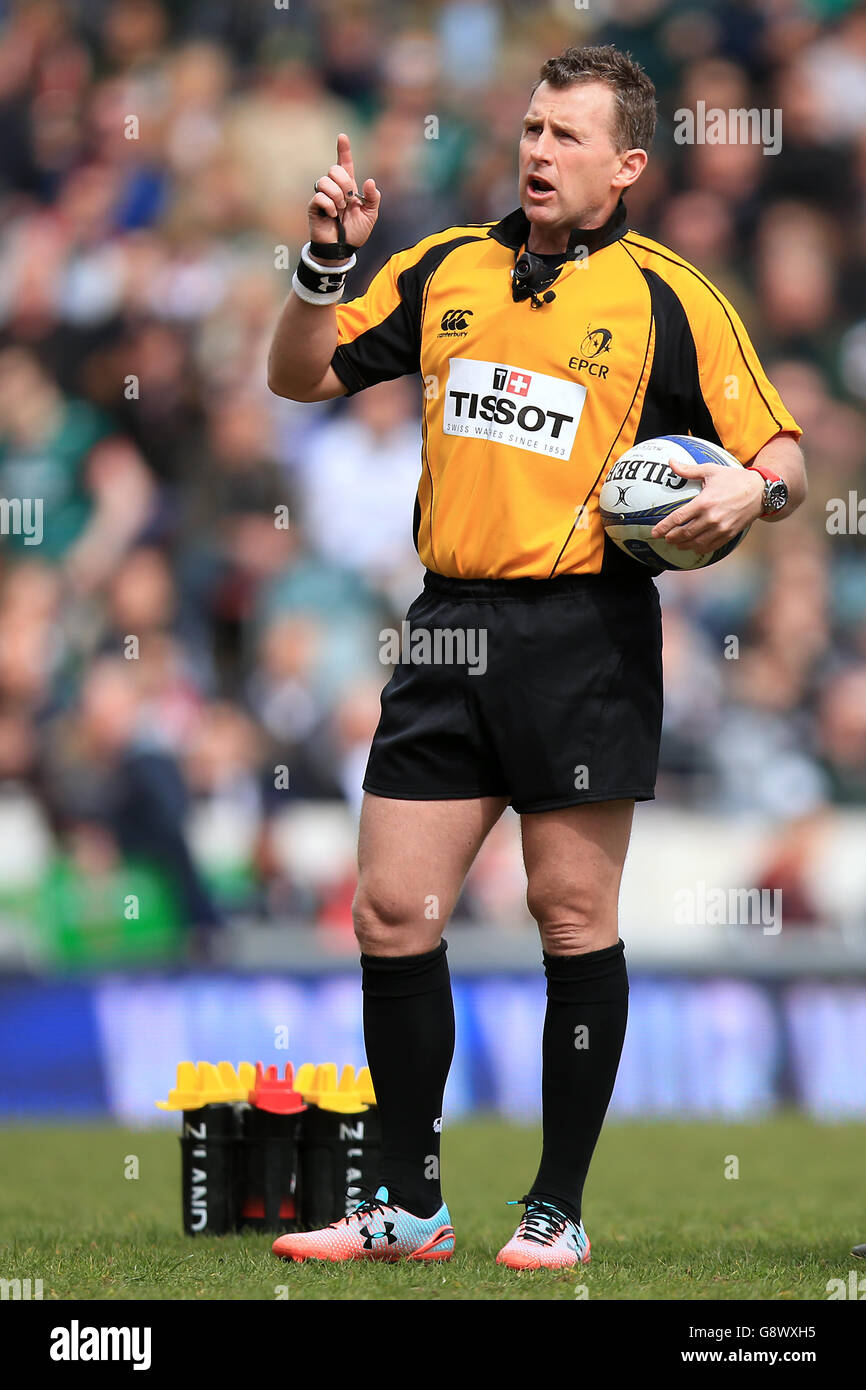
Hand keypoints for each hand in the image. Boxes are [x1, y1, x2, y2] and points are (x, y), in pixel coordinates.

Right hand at [308, 133, 379, 262]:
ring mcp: (323, 197)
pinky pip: (319, 196)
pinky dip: (328, 205)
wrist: (342, 249)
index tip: (342, 137)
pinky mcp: (314, 206)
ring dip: (336, 196)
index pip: (345, 164)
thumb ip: (373, 198)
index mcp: (348, 187)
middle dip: (343, 182)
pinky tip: (332, 215)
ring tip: (339, 210)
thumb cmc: (355, 233)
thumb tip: (370, 181)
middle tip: (348, 199)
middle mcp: (334, 188)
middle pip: (334, 169)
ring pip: (324, 181)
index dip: (343, 150)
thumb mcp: (370, 215)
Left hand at [650, 455, 764, 551]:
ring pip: (696, 543)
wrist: (760, 491)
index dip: (664, 527)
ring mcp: (721, 528)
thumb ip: (688, 469)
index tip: (654, 532)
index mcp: (704, 502)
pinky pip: (711, 546)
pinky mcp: (729, 534)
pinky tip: (694, 547)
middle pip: (685, 533)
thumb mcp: (711, 470)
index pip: (678, 518)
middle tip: (664, 538)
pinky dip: (700, 548)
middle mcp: (711, 518)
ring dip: (683, 545)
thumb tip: (671, 462)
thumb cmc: (734, 478)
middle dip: (671, 538)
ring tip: (676, 544)